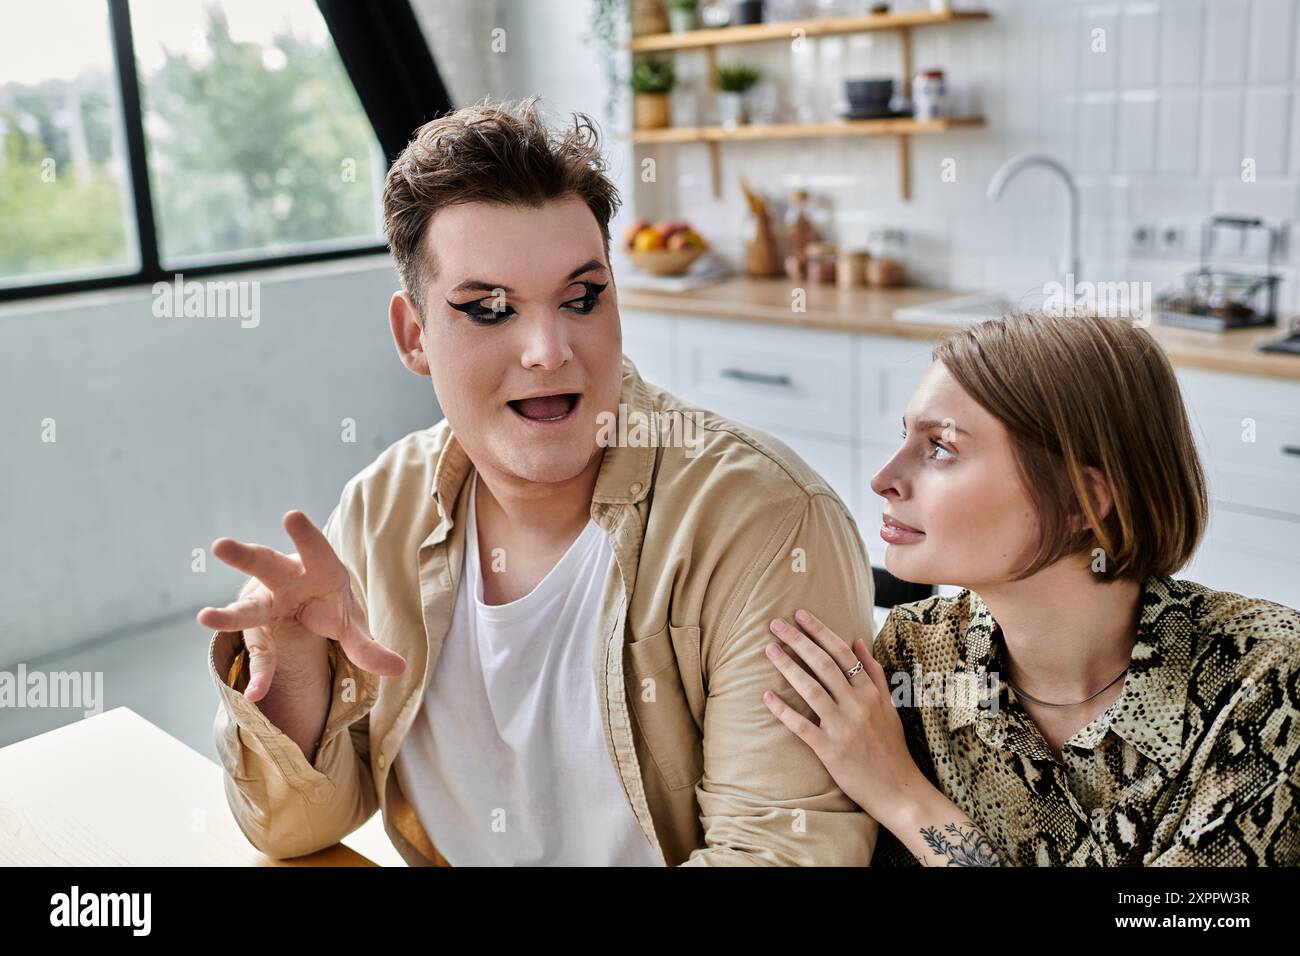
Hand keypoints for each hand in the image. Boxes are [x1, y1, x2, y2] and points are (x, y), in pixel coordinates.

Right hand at [196, 510, 405, 701]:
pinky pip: (260, 654)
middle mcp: (286, 581)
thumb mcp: (353, 622)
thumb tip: (400, 669)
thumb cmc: (331, 604)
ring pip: (248, 608)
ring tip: (205, 617)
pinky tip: (256, 695)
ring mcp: (267, 605)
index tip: (291, 516)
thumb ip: (370, 646)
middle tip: (220, 545)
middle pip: (265, 565)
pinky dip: (261, 674)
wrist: (307, 609)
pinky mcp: (260, 633)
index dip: (304, 535)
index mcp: (318, 568)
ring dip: (228, 614)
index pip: (314, 549)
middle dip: (245, 556)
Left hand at [761, 608, 920, 826]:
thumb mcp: (889, 706)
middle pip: (823, 665)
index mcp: (870, 692)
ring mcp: (843, 727)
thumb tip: (858, 640)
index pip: (842, 653)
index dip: (819, 631)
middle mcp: (857, 705)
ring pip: (811, 689)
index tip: (799, 614)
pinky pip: (802, 726)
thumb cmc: (891, 747)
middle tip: (775, 624)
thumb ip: (874, 673)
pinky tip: (766, 696)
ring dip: (788, 667)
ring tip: (769, 649)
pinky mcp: (830, 750)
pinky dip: (783, 711)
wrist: (898, 789)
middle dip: (798, 641)